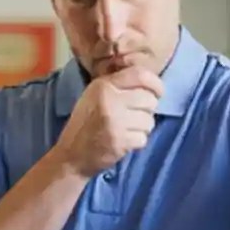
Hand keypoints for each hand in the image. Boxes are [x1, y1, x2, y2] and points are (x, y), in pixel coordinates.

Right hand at [52, 54, 162, 177]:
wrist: (72, 155)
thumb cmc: (86, 123)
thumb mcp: (94, 95)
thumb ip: (118, 85)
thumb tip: (149, 81)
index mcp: (103, 86)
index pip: (140, 75)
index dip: (155, 83)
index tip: (158, 92)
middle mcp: (109, 100)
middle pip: (149, 99)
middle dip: (148, 109)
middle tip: (135, 115)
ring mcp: (115, 122)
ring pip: (149, 120)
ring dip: (142, 127)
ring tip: (127, 129)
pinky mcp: (120, 141)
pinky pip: (143, 137)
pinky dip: (137, 141)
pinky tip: (124, 140)